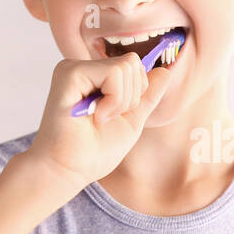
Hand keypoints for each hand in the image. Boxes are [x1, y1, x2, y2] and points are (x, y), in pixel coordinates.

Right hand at [25, 52, 173, 186]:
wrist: (68, 170)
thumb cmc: (94, 151)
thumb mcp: (131, 120)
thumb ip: (147, 96)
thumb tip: (165, 71)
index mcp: (94, 77)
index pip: (134, 66)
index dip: (136, 94)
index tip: (112, 116)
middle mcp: (82, 68)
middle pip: (132, 63)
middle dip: (130, 98)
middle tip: (104, 119)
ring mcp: (74, 67)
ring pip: (126, 67)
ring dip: (121, 102)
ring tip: (98, 118)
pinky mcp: (70, 73)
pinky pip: (114, 73)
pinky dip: (113, 101)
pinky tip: (93, 115)